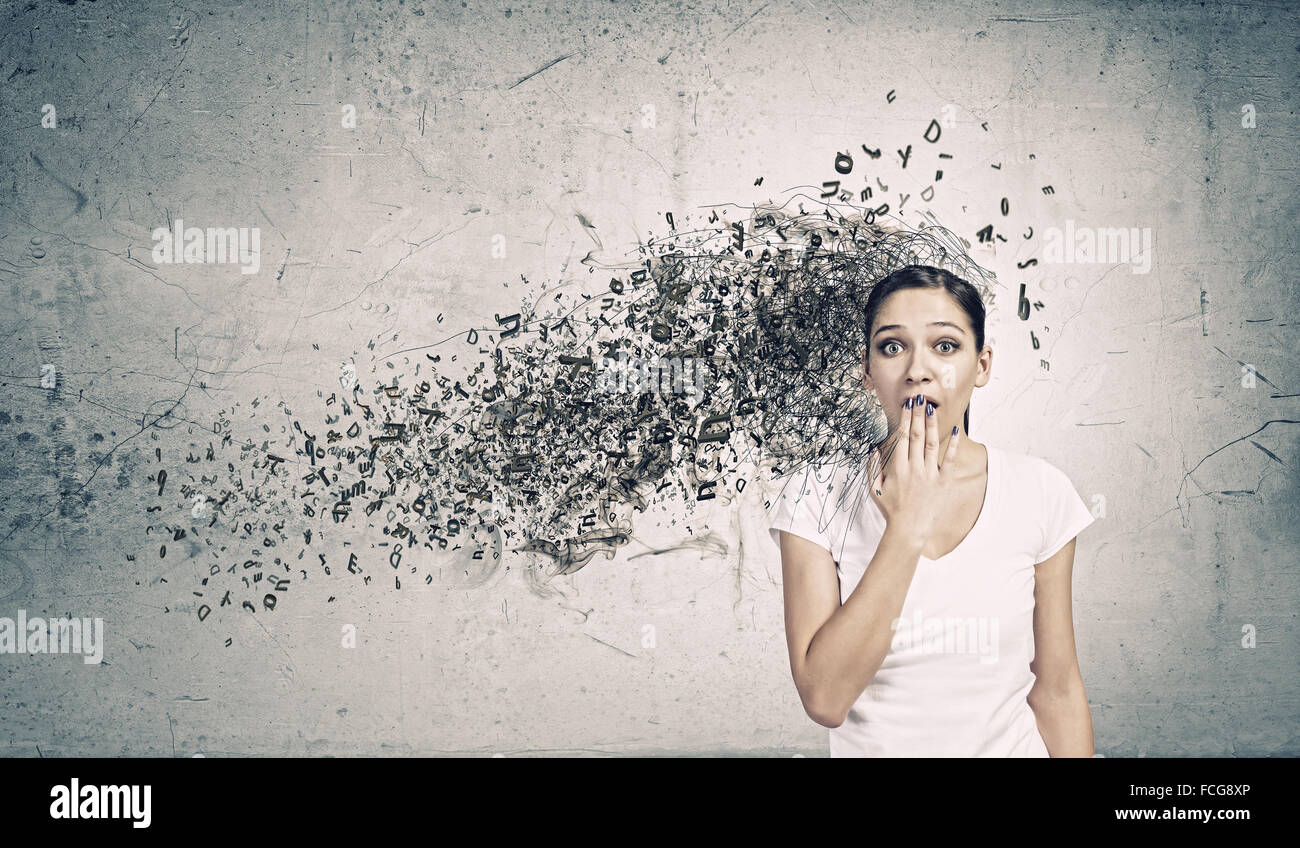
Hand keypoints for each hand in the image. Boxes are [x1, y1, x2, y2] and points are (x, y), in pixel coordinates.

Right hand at [867, 392, 960, 543]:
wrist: (909, 530)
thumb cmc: (891, 510)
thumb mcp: (875, 489)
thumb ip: (873, 468)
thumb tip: (874, 449)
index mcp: (898, 467)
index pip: (903, 437)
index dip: (906, 419)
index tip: (907, 405)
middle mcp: (914, 467)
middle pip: (918, 435)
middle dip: (918, 414)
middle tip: (920, 398)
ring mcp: (930, 474)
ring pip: (932, 443)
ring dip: (932, 424)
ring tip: (932, 409)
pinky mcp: (943, 482)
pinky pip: (948, 460)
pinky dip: (953, 445)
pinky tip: (955, 431)